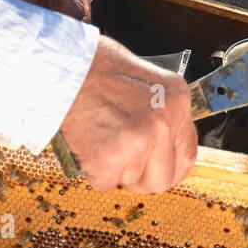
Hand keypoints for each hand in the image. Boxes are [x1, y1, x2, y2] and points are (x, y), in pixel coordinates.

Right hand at [60, 35, 196, 192]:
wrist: (61, 65)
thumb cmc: (93, 67)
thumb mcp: (143, 80)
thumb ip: (157, 113)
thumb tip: (159, 145)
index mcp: (177, 100)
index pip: (187, 155)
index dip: (166, 167)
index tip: (152, 168)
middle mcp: (164, 123)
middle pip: (162, 179)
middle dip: (139, 177)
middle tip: (119, 160)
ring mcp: (140, 141)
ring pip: (131, 182)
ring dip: (113, 169)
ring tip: (98, 138)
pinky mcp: (112, 157)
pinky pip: (105, 183)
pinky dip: (92, 170)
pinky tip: (87, 143)